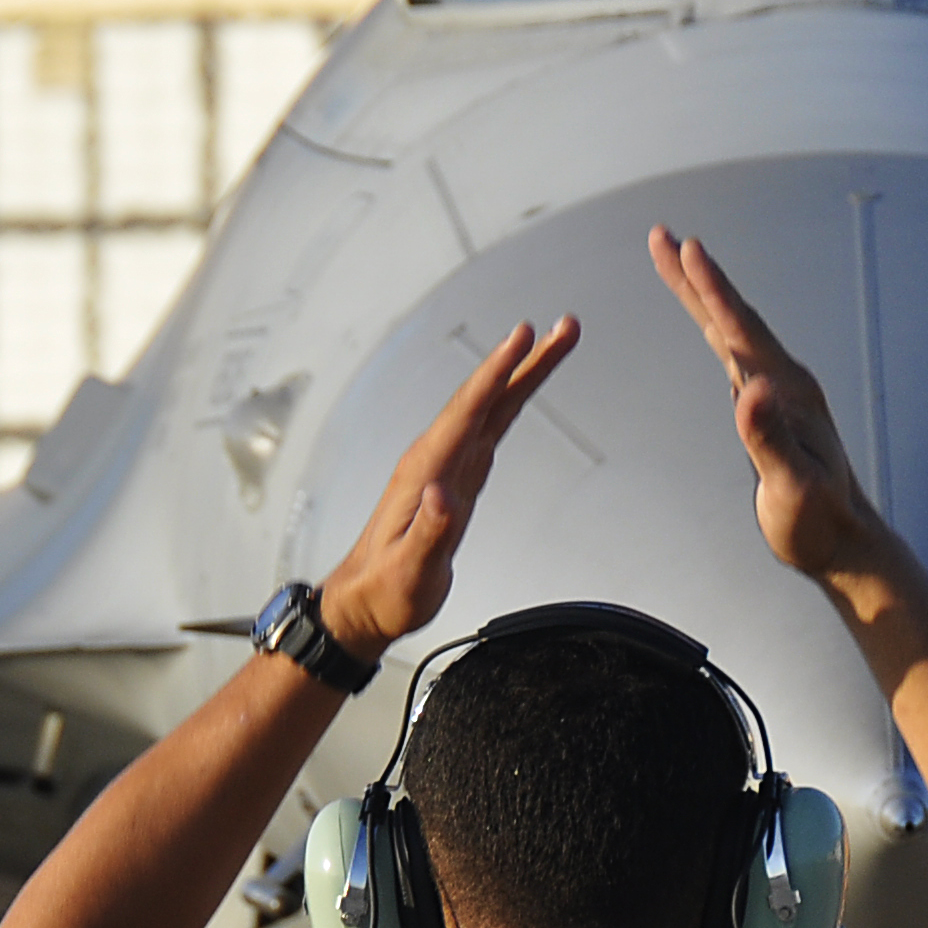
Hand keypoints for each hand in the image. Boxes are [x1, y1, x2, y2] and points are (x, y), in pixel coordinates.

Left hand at [315, 316, 580, 657]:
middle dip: (525, 360)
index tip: (523, 338)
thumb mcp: (408, 570)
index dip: (496, 372)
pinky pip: (490, 425)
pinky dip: (512, 400)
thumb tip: (442, 495)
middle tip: (561, 327)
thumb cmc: (384, 589)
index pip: (468, 410)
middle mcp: (436, 458)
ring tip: (555, 343)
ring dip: (524, 373)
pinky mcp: (457, 476)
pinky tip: (524, 387)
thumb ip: (428, 532)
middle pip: (488, 397)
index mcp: (425, 470)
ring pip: (493, 407)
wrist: (365, 600)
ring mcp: (447, 464)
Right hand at [651, 227, 883, 581]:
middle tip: (662, 234)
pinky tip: (710, 325)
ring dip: (703, 294)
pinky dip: (715, 328)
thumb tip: (749, 390)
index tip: (686, 247)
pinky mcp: (770, 407)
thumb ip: (769, 438)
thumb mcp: (791, 484)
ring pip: (731, 330)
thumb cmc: (818, 520)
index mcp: (787, 391)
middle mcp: (783, 381)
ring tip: (676, 260)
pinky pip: (735, 353)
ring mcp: (777, 391)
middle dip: (696, 275)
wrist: (843, 539)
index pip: (740, 330)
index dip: (712, 289)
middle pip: (732, 317)